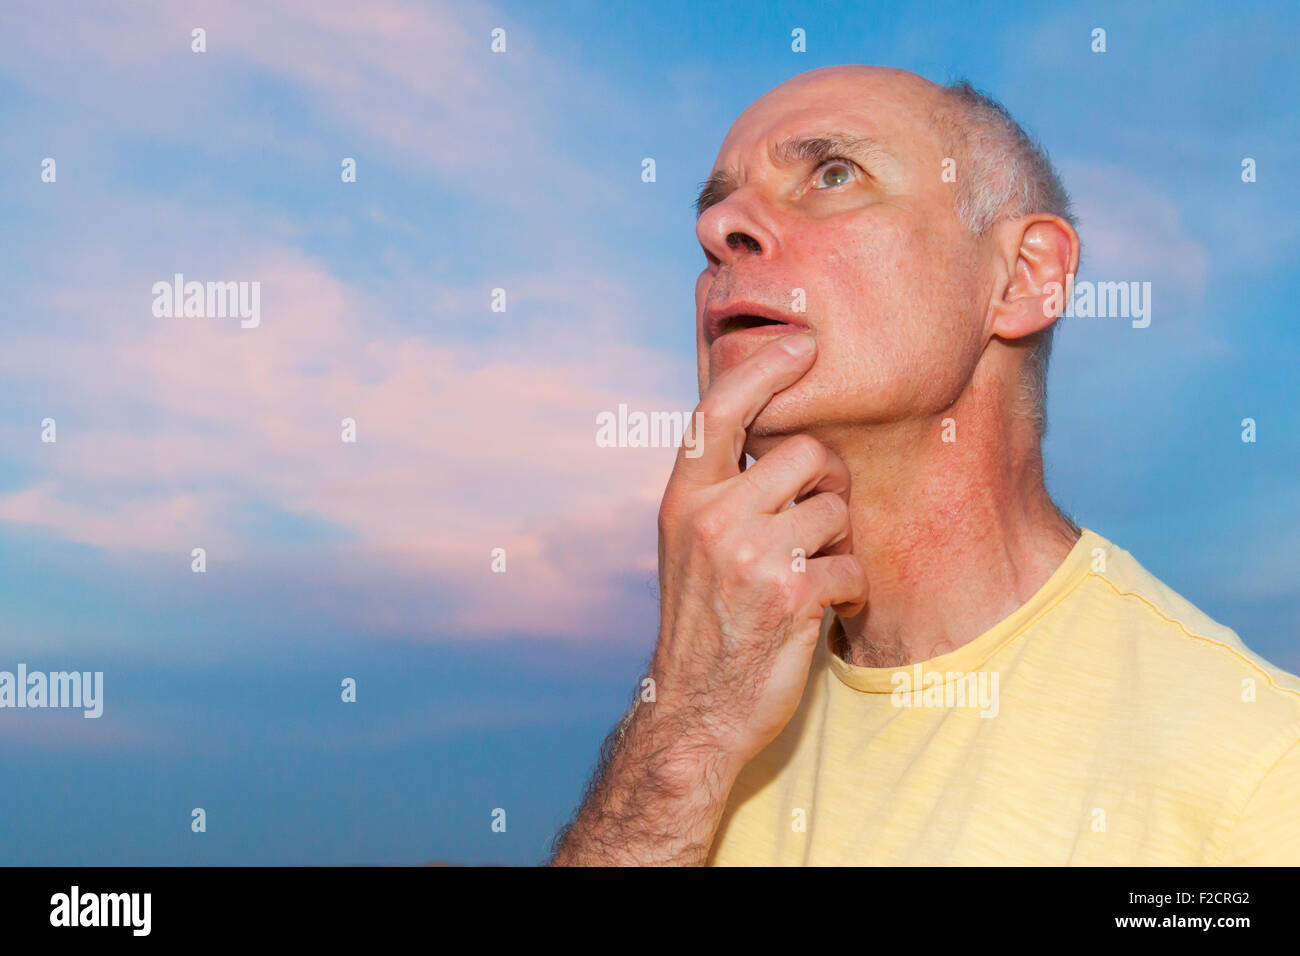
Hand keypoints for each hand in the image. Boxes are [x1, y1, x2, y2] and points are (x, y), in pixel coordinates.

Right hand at [650, 332, 866, 774]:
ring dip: (838, 543)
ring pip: (836, 509)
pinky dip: (849, 591)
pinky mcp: (793, 596)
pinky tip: (824, 609)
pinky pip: (852, 566)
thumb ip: (720, 487)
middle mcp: (713, 518)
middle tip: (813, 522)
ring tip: (809, 574)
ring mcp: (752, 556)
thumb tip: (766, 425)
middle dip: (826, 484)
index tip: (801, 343)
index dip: (765, 369)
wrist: (695, 709)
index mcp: (683, 497)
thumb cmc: (702, 618)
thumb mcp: (688, 541)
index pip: (721, 409)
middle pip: (807, 453)